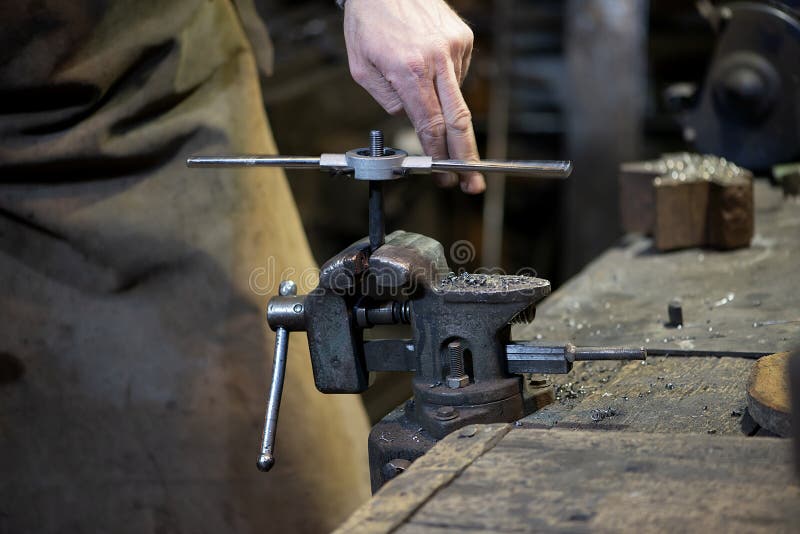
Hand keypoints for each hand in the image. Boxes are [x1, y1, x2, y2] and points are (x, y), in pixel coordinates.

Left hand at [343, 0, 484, 193]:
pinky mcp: (464, 38)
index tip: (444, 177)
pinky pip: (458, 74)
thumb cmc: (369, 21)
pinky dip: (444, 81)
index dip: (438, 156)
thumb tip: (413, 119)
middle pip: (459, 120)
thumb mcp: (361, 68)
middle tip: (472, 183)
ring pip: (457, 97)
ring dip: (444, 107)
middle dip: (466, 158)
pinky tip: (427, 65)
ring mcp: (455, 47)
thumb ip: (389, 100)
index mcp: (408, 70)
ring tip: (418, 81)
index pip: (430, 125)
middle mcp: (437, 59)